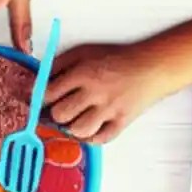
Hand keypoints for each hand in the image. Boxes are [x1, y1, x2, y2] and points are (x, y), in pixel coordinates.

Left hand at [45, 43, 167, 143]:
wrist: (152, 66)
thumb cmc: (117, 59)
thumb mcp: (84, 52)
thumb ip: (59, 64)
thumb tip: (39, 80)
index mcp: (83, 73)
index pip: (49, 94)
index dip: (42, 99)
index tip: (44, 101)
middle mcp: (95, 92)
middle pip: (61, 114)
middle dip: (56, 114)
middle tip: (61, 110)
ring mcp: (110, 108)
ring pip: (79, 130)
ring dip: (73, 128)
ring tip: (75, 120)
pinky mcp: (123, 121)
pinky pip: (101, 139)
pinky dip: (91, 138)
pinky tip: (89, 129)